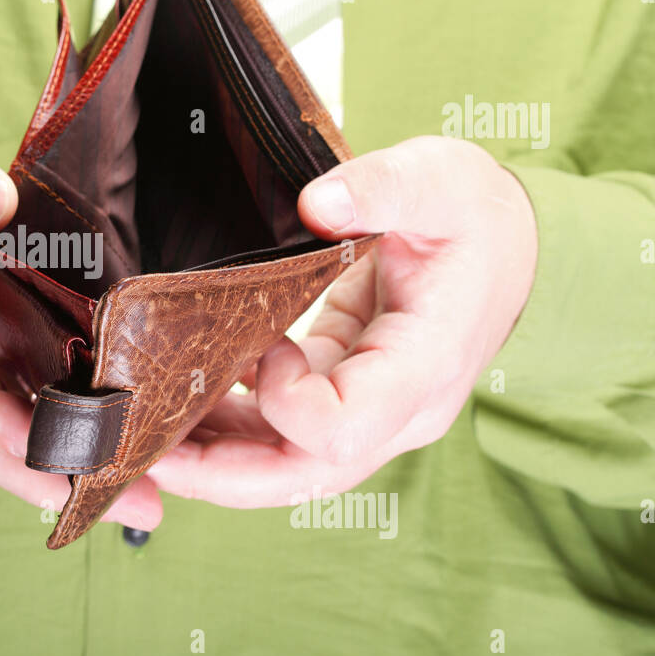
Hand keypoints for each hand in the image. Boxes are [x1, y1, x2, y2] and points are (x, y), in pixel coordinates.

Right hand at [0, 82, 162, 529]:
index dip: (4, 427)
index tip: (57, 454)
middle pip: (1, 432)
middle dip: (62, 473)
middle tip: (144, 505)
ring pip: (37, 418)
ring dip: (91, 457)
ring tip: (165, 490)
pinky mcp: (23, 328)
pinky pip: (61, 381)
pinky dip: (102, 409)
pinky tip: (159, 427)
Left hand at [147, 136, 537, 506]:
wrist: (512, 246)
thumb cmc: (476, 215)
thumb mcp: (441, 180)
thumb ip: (384, 187)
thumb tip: (317, 202)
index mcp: (422, 368)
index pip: (341, 432)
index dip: (284, 399)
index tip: (259, 341)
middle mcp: (398, 411)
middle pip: (302, 475)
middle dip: (218, 473)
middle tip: (142, 451)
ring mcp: (371, 411)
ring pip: (286, 465)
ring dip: (212, 458)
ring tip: (142, 432)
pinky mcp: (344, 392)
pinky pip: (282, 431)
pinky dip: (229, 425)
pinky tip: (181, 399)